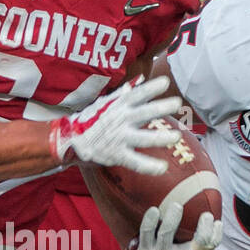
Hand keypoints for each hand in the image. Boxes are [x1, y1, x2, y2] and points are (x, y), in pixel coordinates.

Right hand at [50, 75, 182, 175]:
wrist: (71, 140)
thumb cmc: (92, 120)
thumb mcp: (104, 103)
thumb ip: (123, 94)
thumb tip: (138, 81)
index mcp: (120, 105)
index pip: (137, 94)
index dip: (151, 87)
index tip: (165, 82)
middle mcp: (121, 120)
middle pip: (144, 112)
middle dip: (161, 107)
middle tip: (177, 103)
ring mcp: (119, 138)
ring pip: (143, 138)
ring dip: (161, 137)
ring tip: (177, 136)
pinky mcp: (117, 155)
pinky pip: (135, 162)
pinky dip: (149, 167)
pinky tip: (163, 168)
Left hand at [130, 203, 222, 249]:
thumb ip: (194, 235)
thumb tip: (207, 200)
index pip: (208, 248)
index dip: (216, 235)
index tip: (217, 221)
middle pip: (197, 246)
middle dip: (205, 230)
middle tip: (207, 214)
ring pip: (166, 234)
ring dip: (172, 219)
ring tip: (176, 205)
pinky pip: (147, 232)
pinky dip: (151, 220)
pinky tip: (154, 210)